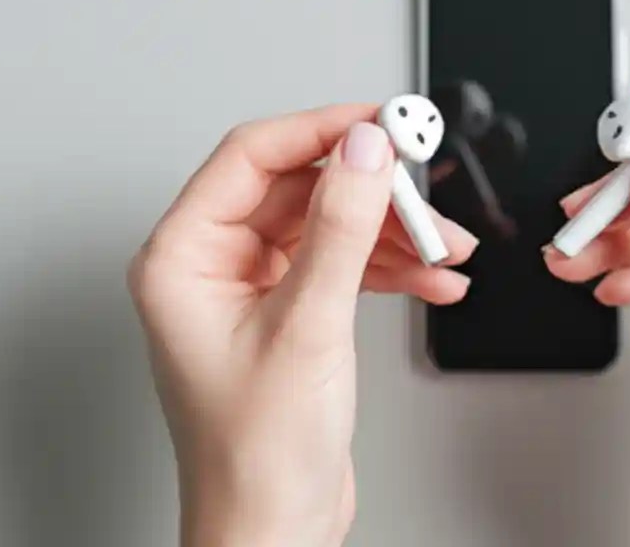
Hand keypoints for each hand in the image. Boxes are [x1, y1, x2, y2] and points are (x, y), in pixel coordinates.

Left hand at [127, 105, 476, 546]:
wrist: (274, 529)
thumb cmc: (255, 455)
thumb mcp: (307, 328)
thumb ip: (340, 230)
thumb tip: (364, 152)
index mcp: (183, 258)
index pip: (253, 157)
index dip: (322, 131)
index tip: (383, 123)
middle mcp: (213, 265)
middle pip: (302, 187)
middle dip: (374, 193)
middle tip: (427, 189)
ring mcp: (253, 289)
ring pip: (332, 225)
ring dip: (395, 234)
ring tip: (447, 250)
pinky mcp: (291, 312)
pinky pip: (345, 264)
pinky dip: (392, 268)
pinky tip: (434, 281)